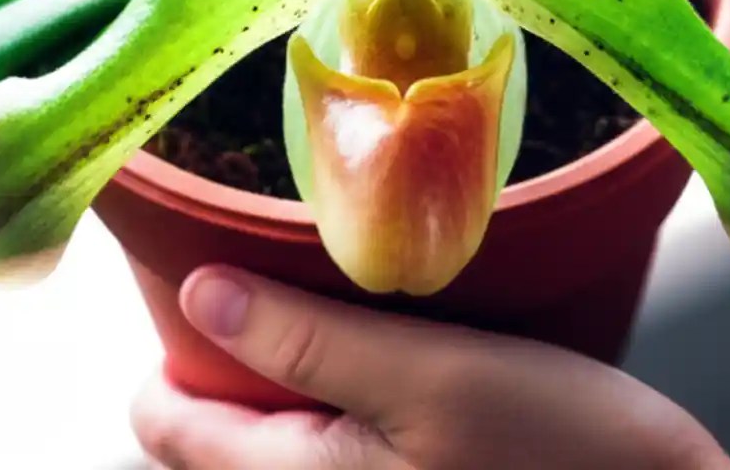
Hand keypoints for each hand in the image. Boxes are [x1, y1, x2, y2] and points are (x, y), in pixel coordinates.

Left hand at [132, 265, 729, 468]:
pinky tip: (379, 351)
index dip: (170, 346)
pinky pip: (327, 443)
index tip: (209, 277)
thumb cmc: (563, 452)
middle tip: (280, 277)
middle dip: (231, 351)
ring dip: (287, 368)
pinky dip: (331, 393)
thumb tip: (197, 293)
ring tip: (336, 307)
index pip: (166, 424)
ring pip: (272, 434)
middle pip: (212, 432)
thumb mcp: (429, 376)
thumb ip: (306, 341)